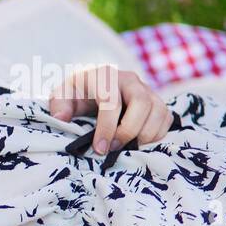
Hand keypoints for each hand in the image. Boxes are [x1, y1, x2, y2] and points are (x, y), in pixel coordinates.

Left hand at [48, 66, 173, 153]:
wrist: (92, 86)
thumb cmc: (76, 93)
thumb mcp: (62, 95)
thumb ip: (59, 104)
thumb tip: (61, 118)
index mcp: (104, 76)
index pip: (111, 100)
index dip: (107, 127)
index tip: (100, 148)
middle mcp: (129, 80)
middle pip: (142, 102)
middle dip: (130, 130)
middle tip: (115, 148)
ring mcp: (146, 89)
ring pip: (159, 110)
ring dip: (146, 134)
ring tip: (128, 148)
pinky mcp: (156, 100)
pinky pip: (166, 117)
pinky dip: (157, 133)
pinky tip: (139, 143)